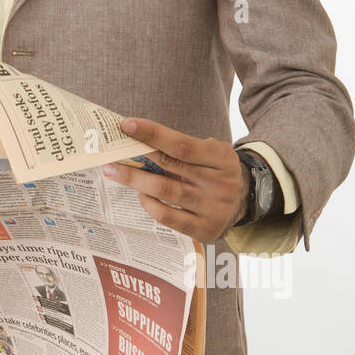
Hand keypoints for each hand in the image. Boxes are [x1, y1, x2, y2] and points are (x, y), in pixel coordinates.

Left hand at [101, 117, 249, 241]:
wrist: (244, 201)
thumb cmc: (215, 171)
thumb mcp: (210, 152)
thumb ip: (181, 148)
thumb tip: (137, 139)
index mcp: (221, 158)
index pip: (181, 144)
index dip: (153, 133)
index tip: (127, 125)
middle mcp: (219, 183)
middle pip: (169, 166)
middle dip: (136, 157)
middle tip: (110, 152)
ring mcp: (212, 208)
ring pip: (164, 191)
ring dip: (134, 180)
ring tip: (113, 171)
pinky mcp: (203, 229)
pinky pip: (167, 216)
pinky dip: (149, 204)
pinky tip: (141, 194)